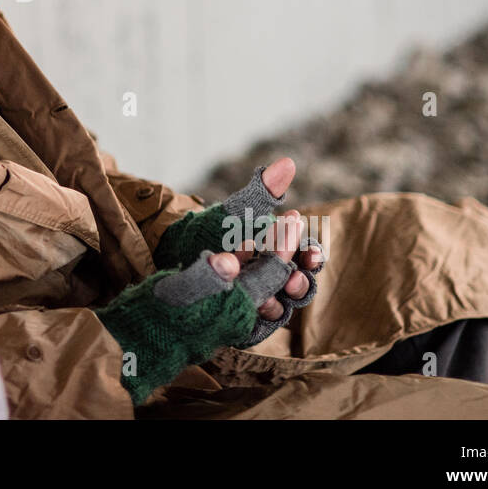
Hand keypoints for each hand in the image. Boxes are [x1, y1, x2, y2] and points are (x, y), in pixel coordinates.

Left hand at [228, 157, 323, 319]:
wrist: (174, 248)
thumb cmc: (214, 227)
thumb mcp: (238, 210)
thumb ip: (263, 191)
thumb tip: (288, 162)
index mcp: (282, 252)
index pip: (308, 257)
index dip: (313, 255)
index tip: (312, 253)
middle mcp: (275, 279)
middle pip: (299, 286)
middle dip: (299, 282)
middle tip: (293, 277)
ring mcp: (258, 301)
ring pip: (279, 308)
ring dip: (279, 303)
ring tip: (270, 297)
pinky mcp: (239, 319)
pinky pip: (252, 326)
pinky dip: (251, 320)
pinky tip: (244, 311)